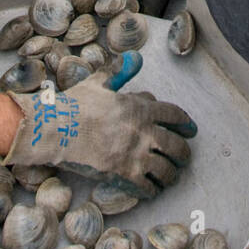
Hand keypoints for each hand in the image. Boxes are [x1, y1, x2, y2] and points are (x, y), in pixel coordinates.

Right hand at [4, 68, 195, 196]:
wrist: (57, 129)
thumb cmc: (77, 104)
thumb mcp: (100, 82)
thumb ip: (120, 72)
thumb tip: (136, 58)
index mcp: (140, 108)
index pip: (174, 115)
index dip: (186, 123)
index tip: (191, 129)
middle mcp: (143, 131)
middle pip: (176, 146)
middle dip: (184, 154)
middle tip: (184, 158)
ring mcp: (135, 154)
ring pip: (165, 170)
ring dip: (171, 175)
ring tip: (170, 178)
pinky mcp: (123, 174)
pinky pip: (146, 186)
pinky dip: (151, 190)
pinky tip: (151, 190)